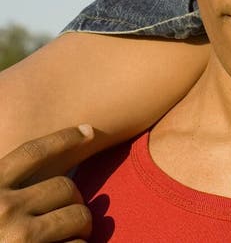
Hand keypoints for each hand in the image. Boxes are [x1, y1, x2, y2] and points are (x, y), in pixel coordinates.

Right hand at [0, 125, 93, 241]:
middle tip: (74, 213)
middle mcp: (4, 208)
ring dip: (82, 227)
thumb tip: (42, 182)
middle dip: (75, 200)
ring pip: (76, 216)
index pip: (33, 151)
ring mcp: (20, 237)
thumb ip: (4, 191)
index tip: (88, 131)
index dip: (64, 137)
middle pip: (64, 186)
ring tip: (75, 235)